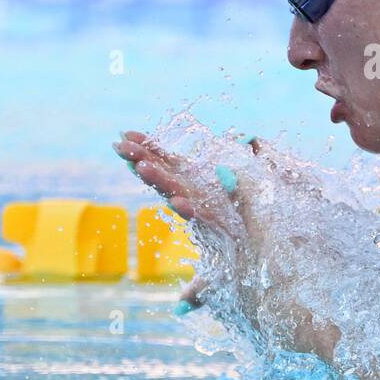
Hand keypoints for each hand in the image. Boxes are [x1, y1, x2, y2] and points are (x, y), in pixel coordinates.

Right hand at [112, 130, 247, 239]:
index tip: (125, 135)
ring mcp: (201, 207)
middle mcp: (192, 193)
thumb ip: (247, 161)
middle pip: (163, 174)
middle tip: (119, 147)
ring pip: (176, 192)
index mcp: (193, 180)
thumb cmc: (246, 214)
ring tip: (141, 168)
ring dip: (159, 180)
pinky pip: (201, 215)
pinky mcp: (216, 223)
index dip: (147, 148)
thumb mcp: (244, 179)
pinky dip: (188, 209)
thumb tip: (250, 140)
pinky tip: (176, 202)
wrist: (259, 244)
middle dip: (142, 159)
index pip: (166, 161)